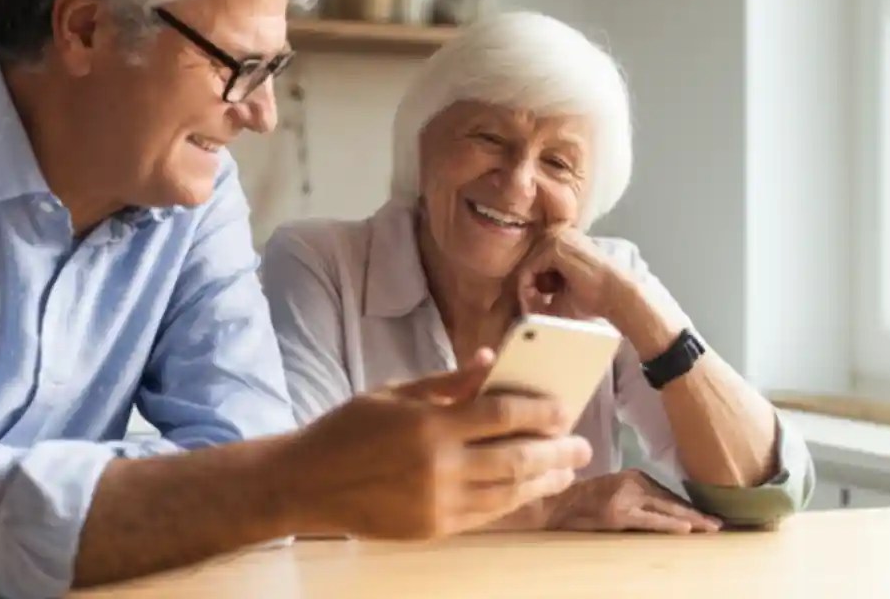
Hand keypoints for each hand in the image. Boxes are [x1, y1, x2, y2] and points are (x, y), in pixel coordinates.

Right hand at [280, 352, 592, 539]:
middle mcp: (439, 465)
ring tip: (566, 469)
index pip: (501, 414)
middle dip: (556, 449)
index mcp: (429, 424)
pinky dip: (514, 501)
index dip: (539, 410)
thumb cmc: (348, 428)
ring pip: (507, 491)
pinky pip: (486, 514)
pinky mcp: (433, 526)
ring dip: (543, 479)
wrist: (308, 482)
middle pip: (516, 457)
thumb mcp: (393, 392)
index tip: (563, 407)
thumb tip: (490, 362)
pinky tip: (529, 490)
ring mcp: (437, 500)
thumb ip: (446, 382)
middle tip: (582, 444)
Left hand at [516, 227, 625, 320]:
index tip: (531, 308)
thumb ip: (539, 291)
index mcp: (561, 243)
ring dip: (526, 290)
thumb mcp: (559, 294)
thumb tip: (516, 302)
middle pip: (528, 263)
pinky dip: (527, 288)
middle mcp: (557, 235)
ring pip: (526, 266)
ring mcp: (555, 239)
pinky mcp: (554, 247)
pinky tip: (535, 303)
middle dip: (527, 289)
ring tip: (534, 310)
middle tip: (531, 311)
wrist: (615, 295)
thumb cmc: (591, 298)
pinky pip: (528, 269)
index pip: (534, 262)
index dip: (529, 286)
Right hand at [542, 470, 721, 533]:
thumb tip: (669, 513)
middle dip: (696, 514)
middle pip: (671, 501)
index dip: (689, 508)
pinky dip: (669, 525)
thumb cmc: (583, 502)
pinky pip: (650, 520)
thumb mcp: (616, 493)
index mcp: (634, 476)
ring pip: (666, 510)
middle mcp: (633, 482)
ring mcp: (625, 497)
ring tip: (710, 529)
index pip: (668, 495)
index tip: (707, 517)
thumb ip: (639, 498)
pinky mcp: (617, 513)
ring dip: (691, 521)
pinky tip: (687, 529)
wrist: (554, 505)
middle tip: (718, 524)